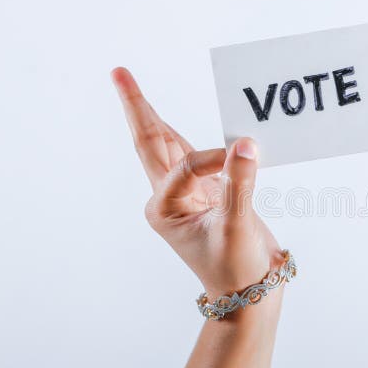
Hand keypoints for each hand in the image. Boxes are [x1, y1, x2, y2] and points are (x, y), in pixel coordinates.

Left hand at [111, 67, 283, 297]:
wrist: (248, 293)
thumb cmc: (236, 267)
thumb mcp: (236, 227)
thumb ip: (240, 183)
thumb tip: (245, 144)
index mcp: (165, 208)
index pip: (187, 167)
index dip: (215, 158)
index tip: (245, 156)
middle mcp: (170, 199)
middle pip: (152, 144)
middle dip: (138, 108)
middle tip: (119, 73)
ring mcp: (187, 195)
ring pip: (170, 148)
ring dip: (156, 119)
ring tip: (133, 89)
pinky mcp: (208, 195)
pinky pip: (198, 159)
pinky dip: (195, 138)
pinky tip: (177, 121)